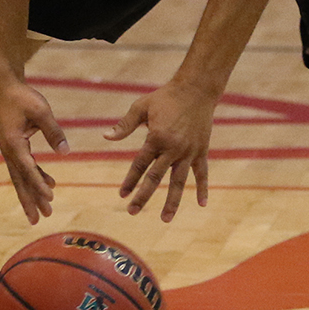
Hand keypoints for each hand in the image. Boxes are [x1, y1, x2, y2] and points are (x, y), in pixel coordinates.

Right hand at [0, 75, 67, 222]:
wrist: (3, 87)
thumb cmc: (22, 97)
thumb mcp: (41, 111)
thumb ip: (54, 132)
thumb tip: (65, 152)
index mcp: (14, 143)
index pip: (28, 169)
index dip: (39, 184)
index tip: (50, 198)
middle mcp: (10, 151)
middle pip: (21, 181)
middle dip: (30, 201)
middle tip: (40, 219)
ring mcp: (10, 150)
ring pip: (21, 178)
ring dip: (32, 195)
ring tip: (44, 212)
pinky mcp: (14, 147)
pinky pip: (25, 168)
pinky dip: (35, 178)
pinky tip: (50, 185)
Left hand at [109, 79, 214, 220]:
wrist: (196, 90)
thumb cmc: (165, 97)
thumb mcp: (141, 107)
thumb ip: (124, 125)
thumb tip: (105, 137)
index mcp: (156, 138)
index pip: (139, 165)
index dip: (130, 181)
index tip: (121, 194)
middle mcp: (173, 149)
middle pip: (155, 178)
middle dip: (143, 196)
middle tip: (132, 211)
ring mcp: (189, 152)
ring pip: (179, 182)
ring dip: (172, 202)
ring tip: (165, 219)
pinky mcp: (201, 151)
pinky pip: (202, 174)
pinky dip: (203, 189)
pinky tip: (201, 204)